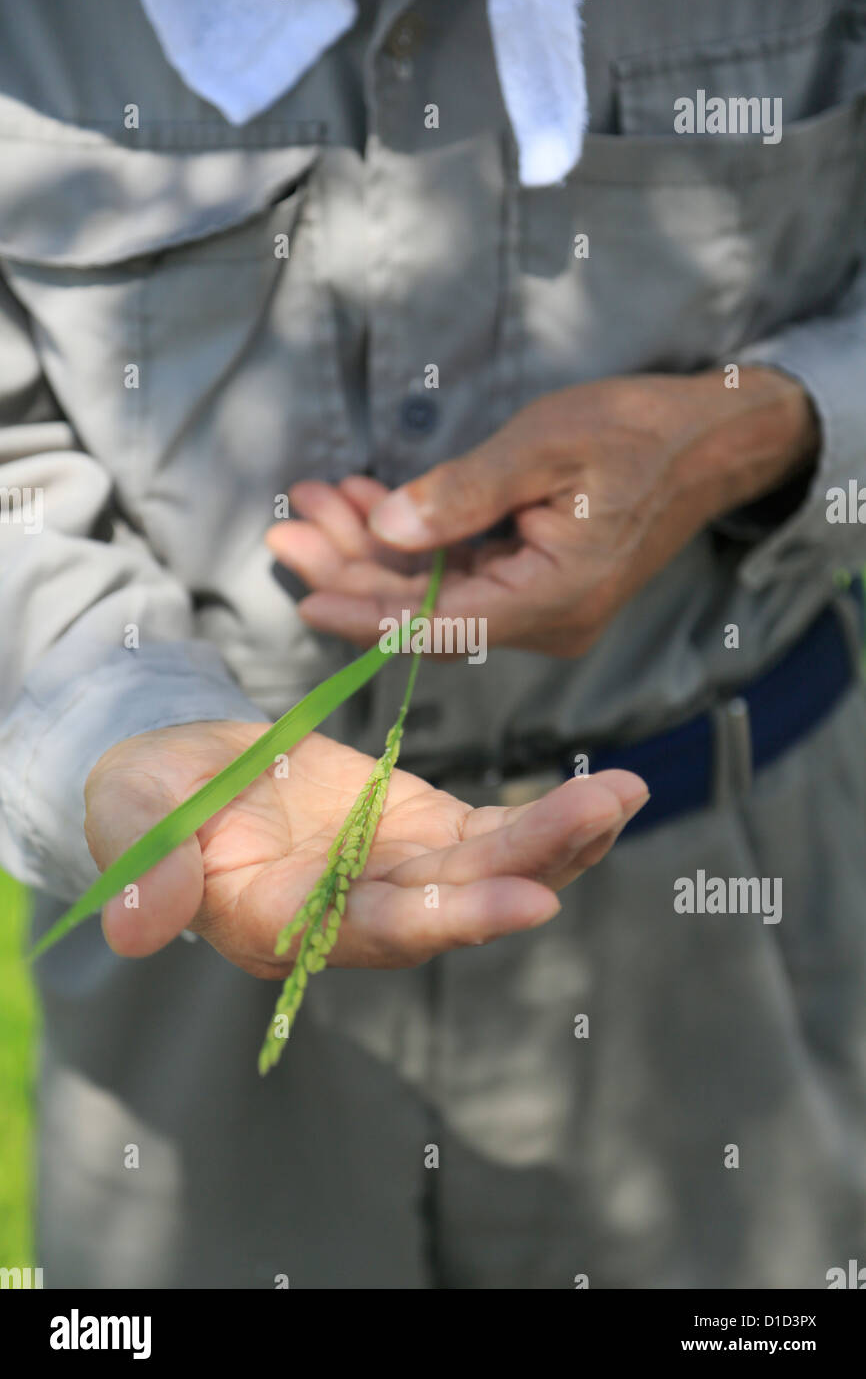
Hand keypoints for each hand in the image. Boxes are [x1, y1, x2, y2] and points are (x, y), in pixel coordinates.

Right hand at [84, 722, 647, 977]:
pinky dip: (549, 819)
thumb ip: (145, 865)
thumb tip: (137, 928)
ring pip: (486, 866)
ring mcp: (395, 874)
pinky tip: (608, 795)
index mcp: (281, 923)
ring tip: (621, 794)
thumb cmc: (148, 798)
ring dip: (558, 839)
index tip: (528, 899)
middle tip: (598, 817)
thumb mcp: (133, 818)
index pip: (371, 928)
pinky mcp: (421, 833)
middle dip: (528, 863)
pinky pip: (494, 832)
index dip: (448, 916)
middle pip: (451, 900)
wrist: (185, 776)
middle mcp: (353, 914)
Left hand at [268, 368, 816, 655]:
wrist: (710, 441)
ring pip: (436, 590)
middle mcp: (545, 619)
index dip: (366, 615)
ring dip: (376, 547)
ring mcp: (540, 606)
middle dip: (354, 570)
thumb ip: (465, 493)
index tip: (304, 595)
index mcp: (553, 598)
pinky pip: (461, 571)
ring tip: (316, 501)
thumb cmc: (637, 431)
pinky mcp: (536, 582)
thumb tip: (391, 530)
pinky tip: (368, 501)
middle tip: (287, 531)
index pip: (440, 625)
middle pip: (427, 612)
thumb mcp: (546, 445)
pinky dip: (414, 539)